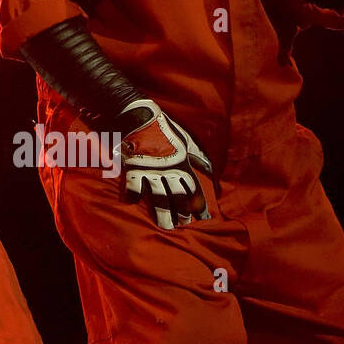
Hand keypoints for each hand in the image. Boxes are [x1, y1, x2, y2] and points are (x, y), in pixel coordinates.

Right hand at [116, 99, 212, 230]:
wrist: (139, 116)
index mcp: (182, 164)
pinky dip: (133, 197)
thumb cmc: (164, 128)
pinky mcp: (134, 168)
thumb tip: (211, 169)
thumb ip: (198, 156)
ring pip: (158, 199)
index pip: (194, 190)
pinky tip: (134, 205)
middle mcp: (168, 170)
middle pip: (177, 198)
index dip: (198, 205)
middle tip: (183, 226)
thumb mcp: (186, 140)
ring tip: (166, 227)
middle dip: (182, 214)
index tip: (202, 218)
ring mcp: (150, 171)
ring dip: (163, 214)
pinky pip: (133, 188)